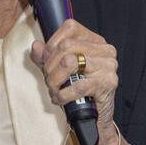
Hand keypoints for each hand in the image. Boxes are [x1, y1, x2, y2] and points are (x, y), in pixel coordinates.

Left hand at [30, 18, 119, 144]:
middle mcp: (105, 50)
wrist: (95, 116)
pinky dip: (62, 94)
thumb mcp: (57, 69)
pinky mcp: (108, 83)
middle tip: (48, 79)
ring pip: (69, 62)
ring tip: (54, 89)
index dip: (51, 44)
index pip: (70, 28)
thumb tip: (36, 46)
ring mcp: (109, 66)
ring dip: (54, 80)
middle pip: (66, 46)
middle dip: (50, 65)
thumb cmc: (77, 89)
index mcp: (95, 41)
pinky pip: (77, 85)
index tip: (46, 60)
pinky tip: (60, 99)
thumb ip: (45, 56)